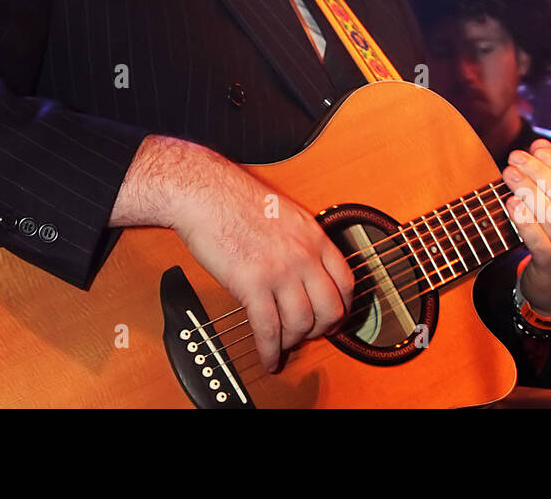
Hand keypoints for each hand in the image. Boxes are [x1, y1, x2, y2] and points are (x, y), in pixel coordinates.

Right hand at [114, 135, 353, 373]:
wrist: (204, 193)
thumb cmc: (235, 199)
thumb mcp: (285, 213)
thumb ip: (301, 241)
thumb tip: (305, 269)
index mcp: (313, 235)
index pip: (345, 281)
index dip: (342, 306)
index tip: (333, 316)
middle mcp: (302, 255)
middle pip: (330, 308)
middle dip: (322, 330)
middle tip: (310, 335)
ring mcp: (279, 271)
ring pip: (302, 324)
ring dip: (294, 342)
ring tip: (284, 345)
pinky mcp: (252, 284)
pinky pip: (269, 330)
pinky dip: (270, 351)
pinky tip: (268, 358)